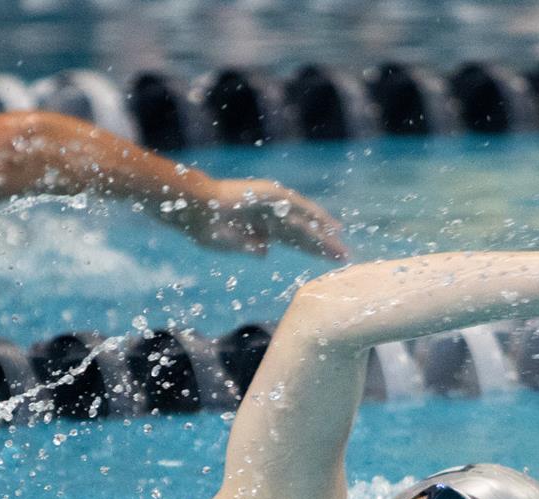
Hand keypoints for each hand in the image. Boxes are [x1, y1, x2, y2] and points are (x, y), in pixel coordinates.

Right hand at [175, 178, 349, 260]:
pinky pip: (296, 206)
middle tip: (345, 256)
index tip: (329, 262)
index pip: (294, 242)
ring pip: (303, 220)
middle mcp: (271, 216)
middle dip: (323, 245)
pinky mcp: (269, 195)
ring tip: (341, 242)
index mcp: (262, 229)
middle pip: (303, 233)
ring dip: (323, 231)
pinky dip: (313, 214)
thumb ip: (248, 247)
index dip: (311, 251)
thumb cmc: (205, 227)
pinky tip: (328, 224)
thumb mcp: (230, 244)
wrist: (193, 209)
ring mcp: (271, 204)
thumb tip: (266, 251)